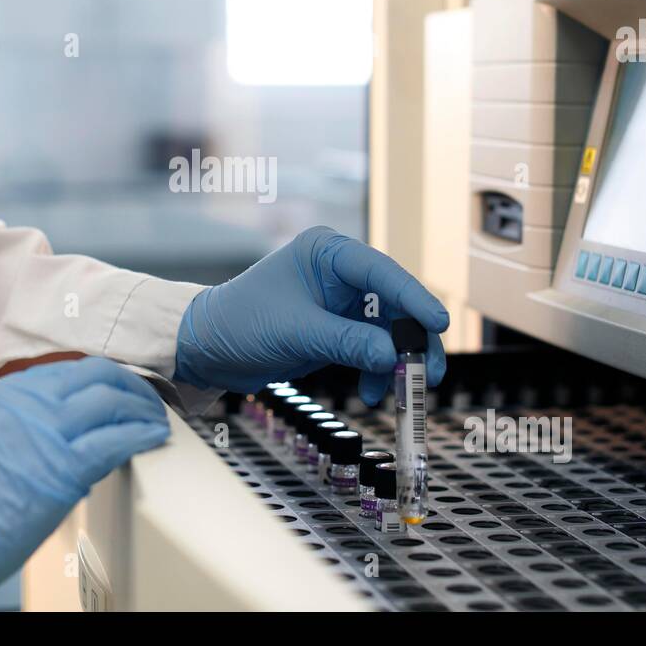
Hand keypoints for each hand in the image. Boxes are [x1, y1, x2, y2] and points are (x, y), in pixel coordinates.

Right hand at [0, 357, 168, 609]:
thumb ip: (19, 426)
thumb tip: (63, 434)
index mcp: (3, 395)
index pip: (68, 372)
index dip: (103, 381)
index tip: (119, 393)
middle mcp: (25, 403)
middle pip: (96, 375)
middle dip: (130, 387)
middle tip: (147, 403)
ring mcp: (44, 431)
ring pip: (112, 400)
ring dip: (143, 408)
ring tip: (156, 421)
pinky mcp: (62, 468)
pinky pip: (117, 440)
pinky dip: (142, 434)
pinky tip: (153, 438)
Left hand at [174, 226, 448, 404]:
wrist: (208, 349)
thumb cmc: (240, 322)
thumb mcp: (296, 332)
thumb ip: (347, 343)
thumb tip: (391, 356)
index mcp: (326, 252)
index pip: (382, 272)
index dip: (413, 299)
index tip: (437, 324)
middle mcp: (338, 272)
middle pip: (393, 304)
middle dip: (411, 340)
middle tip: (428, 373)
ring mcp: (340, 302)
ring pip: (387, 331)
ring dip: (397, 362)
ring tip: (403, 392)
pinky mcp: (337, 329)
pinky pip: (371, 349)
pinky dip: (377, 372)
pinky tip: (373, 393)